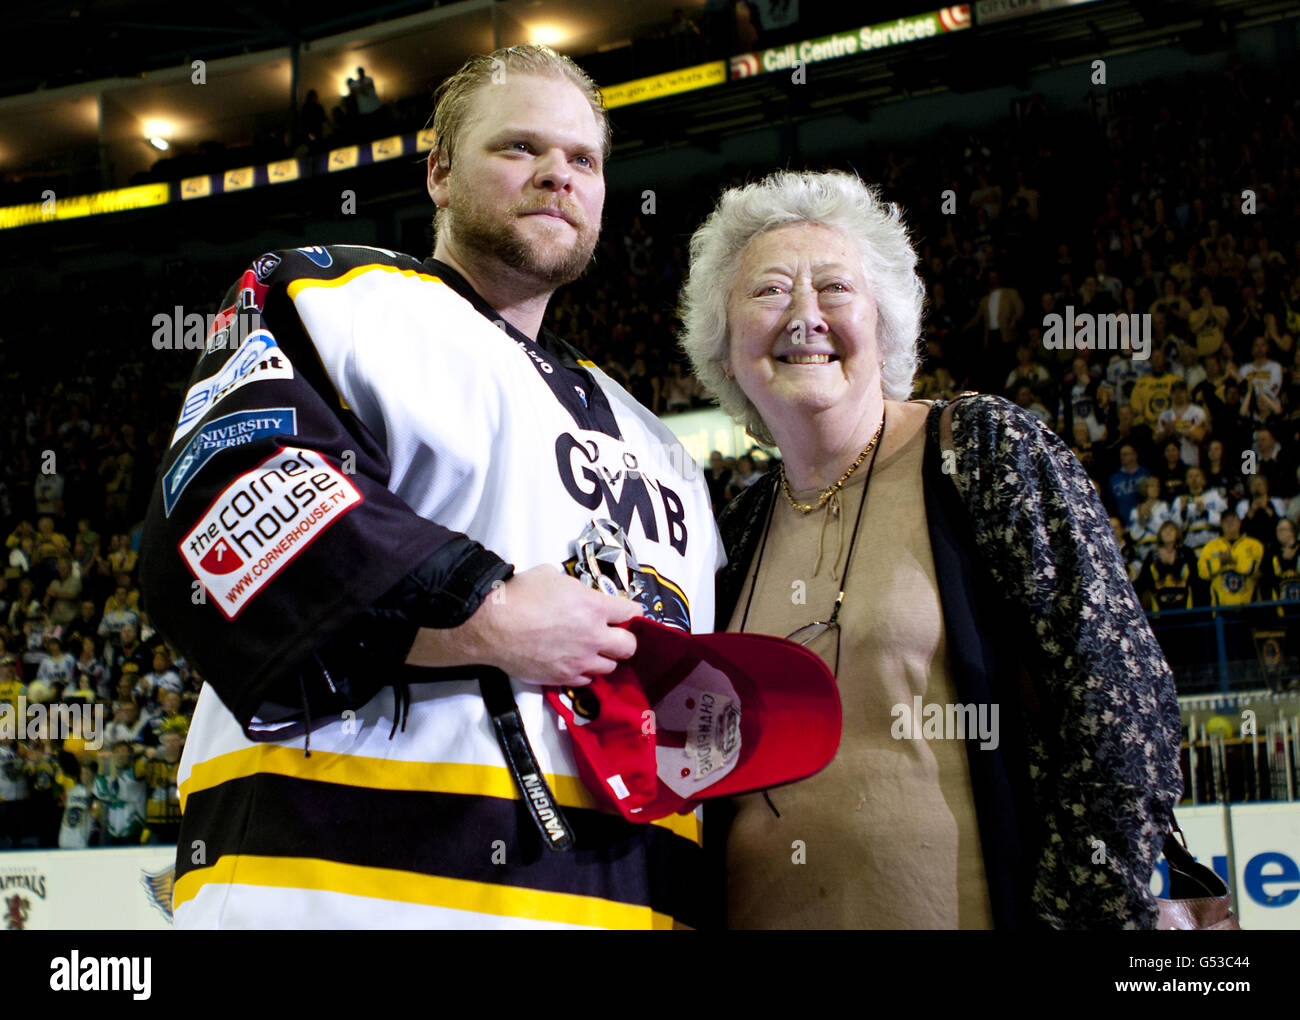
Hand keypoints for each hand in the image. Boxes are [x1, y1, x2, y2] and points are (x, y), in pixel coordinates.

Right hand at [406, 564, 642, 685]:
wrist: (492, 625)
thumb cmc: (519, 595)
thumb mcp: (551, 576)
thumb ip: (572, 588)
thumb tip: (573, 592)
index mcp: (595, 607)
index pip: (632, 612)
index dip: (630, 611)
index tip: (625, 613)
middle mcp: (593, 637)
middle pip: (629, 646)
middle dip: (624, 639)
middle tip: (613, 635)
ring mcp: (579, 661)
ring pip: (610, 667)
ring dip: (604, 658)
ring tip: (591, 650)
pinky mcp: (563, 678)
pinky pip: (586, 681)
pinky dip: (584, 673)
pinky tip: (574, 663)